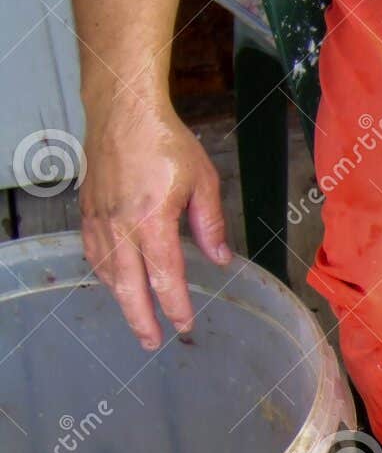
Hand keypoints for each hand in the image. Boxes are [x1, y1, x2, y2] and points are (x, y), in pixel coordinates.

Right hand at [79, 99, 230, 349]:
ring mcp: (100, 217)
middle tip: (151, 343)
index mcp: (152, 220)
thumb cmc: (166, 142)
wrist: (123, 109)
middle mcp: (121, 224)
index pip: (165, 276)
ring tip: (136, 320)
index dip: (175, 305)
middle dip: (141, 317)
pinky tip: (114, 283)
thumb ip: (210, 224)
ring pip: (107, 271)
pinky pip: (93, 251)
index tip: (184, 326)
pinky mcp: (89, 208)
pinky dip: (104, 273)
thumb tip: (220, 259)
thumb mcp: (203, 182)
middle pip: (129, 284)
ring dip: (121, 299)